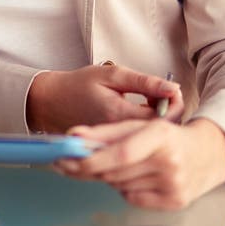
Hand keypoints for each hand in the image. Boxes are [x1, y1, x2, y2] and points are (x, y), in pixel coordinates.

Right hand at [26, 65, 182, 132]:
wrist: (51, 102)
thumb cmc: (79, 84)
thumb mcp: (111, 74)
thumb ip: (144, 82)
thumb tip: (173, 88)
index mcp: (120, 115)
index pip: (164, 119)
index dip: (173, 104)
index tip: (168, 90)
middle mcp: (119, 136)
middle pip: (161, 134)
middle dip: (167, 113)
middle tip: (156, 94)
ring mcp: (116, 147)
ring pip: (150, 141)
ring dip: (156, 122)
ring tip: (146, 102)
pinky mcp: (113, 151)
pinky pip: (138, 145)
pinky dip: (143, 131)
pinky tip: (136, 115)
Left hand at [55, 117, 224, 209]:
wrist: (205, 153)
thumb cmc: (166, 135)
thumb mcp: (138, 123)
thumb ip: (105, 130)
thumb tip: (74, 137)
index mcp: (161, 134)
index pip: (120, 153)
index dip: (92, 159)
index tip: (68, 159)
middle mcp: (170, 161)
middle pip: (117, 171)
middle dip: (89, 168)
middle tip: (67, 163)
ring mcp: (174, 184)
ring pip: (121, 185)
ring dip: (106, 176)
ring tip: (105, 164)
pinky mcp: (175, 202)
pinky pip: (133, 198)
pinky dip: (124, 187)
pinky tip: (130, 176)